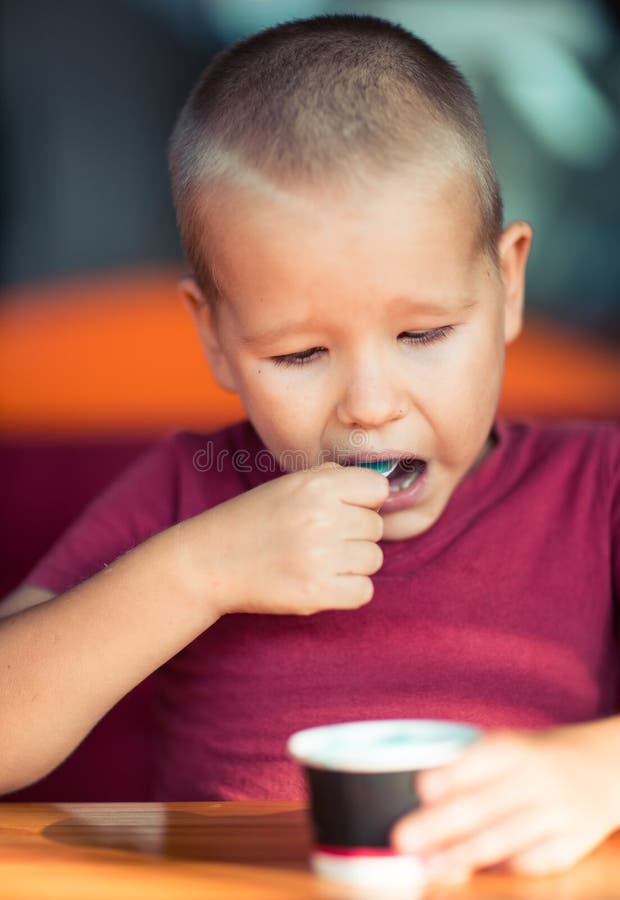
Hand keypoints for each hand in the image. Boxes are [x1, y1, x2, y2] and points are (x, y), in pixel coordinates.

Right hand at [179, 462, 388, 616]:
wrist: (209, 561)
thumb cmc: (252, 520)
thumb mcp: (288, 485)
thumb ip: (331, 479)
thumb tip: (375, 487)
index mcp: (317, 485)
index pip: (377, 488)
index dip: (363, 501)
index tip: (343, 511)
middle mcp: (322, 518)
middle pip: (376, 527)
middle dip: (354, 535)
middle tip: (320, 541)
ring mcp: (320, 557)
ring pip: (373, 559)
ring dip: (352, 564)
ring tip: (318, 561)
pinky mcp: (316, 592)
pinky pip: (364, 592)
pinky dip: (349, 591)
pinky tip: (323, 583)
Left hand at [390, 720, 619, 881]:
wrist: (605, 766)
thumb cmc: (536, 757)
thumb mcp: (508, 744)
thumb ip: (470, 765)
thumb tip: (424, 797)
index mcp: (515, 749)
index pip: (480, 761)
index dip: (452, 776)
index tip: (421, 788)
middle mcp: (537, 780)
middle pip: (484, 805)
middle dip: (441, 824)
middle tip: (403, 837)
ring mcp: (557, 815)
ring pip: (503, 839)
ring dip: (462, 855)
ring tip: (428, 867)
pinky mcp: (571, 845)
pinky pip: (528, 862)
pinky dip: (497, 869)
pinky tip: (470, 873)